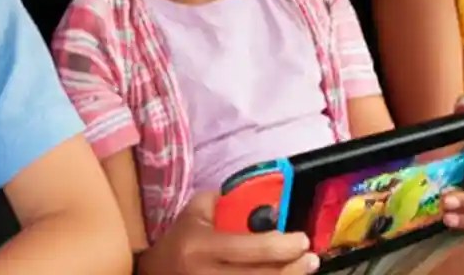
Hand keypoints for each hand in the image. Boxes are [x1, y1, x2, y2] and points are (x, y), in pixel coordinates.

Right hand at [138, 191, 318, 274]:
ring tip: (305, 270)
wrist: (152, 273)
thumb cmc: (178, 240)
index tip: (302, 240)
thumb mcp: (193, 213)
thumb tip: (261, 197)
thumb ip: (223, 200)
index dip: (282, 247)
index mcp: (202, 246)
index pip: (251, 250)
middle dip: (293, 269)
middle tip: (311, 258)